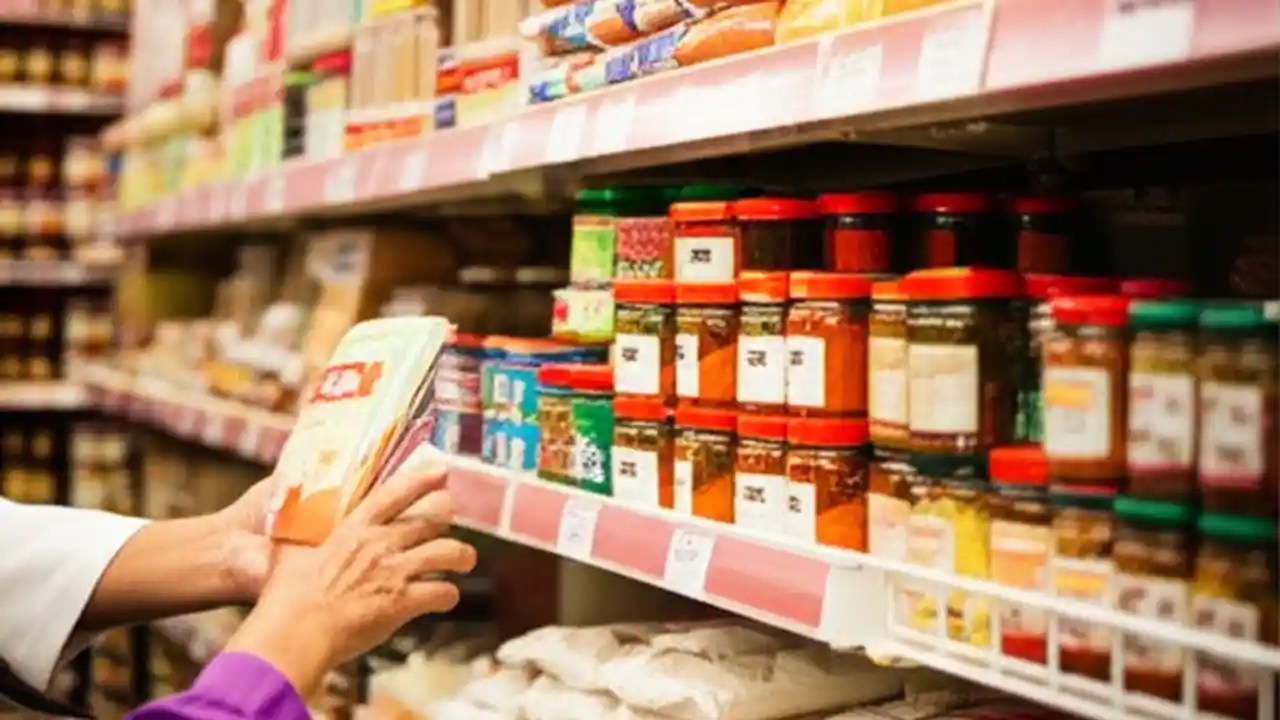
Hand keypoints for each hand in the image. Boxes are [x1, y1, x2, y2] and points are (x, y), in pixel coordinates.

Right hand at [224, 453, 475, 696]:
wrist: (295, 633)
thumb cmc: (287, 596)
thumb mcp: (291, 551)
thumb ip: (298, 533)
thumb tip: (287, 519)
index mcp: (354, 528)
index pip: (394, 493)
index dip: (421, 479)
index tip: (440, 471)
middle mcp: (380, 544)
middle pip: (431, 518)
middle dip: (446, 516)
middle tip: (449, 519)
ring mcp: (395, 572)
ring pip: (449, 552)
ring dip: (462, 556)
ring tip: (465, 560)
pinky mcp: (403, 603)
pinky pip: (443, 592)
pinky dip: (449, 595)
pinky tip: (445, 598)